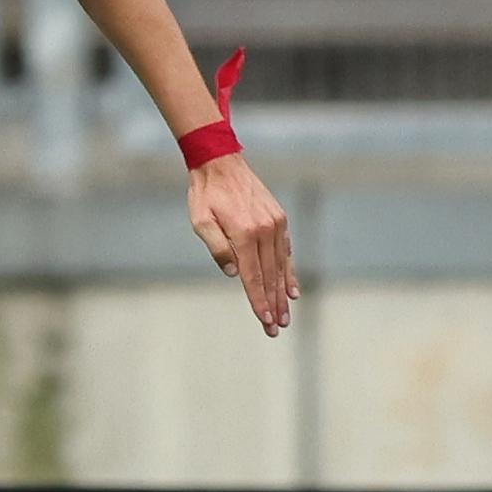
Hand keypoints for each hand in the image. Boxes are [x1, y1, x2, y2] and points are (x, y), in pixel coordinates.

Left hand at [188, 155, 296, 335]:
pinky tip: (291, 289)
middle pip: (270, 276)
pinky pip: (286, 251)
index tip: (265, 321)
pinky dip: (289, 271)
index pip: (253, 276)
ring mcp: (275, 224)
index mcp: (244, 233)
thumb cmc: (206, 194)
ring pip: (281, 266)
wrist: (221, 163)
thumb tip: (232, 273)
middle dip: (273, 305)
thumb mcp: (201, 221)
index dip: (258, 301)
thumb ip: (217, 248)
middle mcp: (265, 230)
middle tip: (277, 328)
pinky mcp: (279, 219)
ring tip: (285, 315)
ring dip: (282, 293)